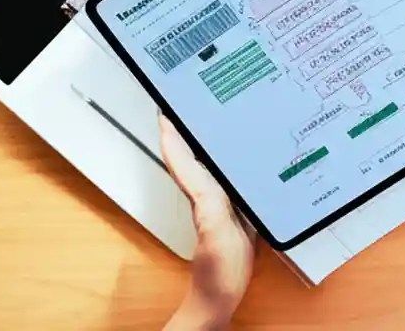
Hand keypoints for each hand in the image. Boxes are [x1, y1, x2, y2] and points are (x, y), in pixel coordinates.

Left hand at [160, 116, 255, 330]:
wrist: (220, 299)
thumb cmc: (217, 274)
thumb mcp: (216, 236)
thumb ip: (212, 210)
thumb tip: (208, 182)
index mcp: (203, 197)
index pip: (182, 160)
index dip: (173, 135)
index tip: (167, 110)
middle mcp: (207, 198)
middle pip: (193, 158)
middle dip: (187, 131)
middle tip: (185, 106)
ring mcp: (218, 206)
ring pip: (208, 167)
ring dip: (203, 145)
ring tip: (206, 122)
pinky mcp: (232, 215)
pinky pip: (227, 181)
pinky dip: (227, 165)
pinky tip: (238, 159)